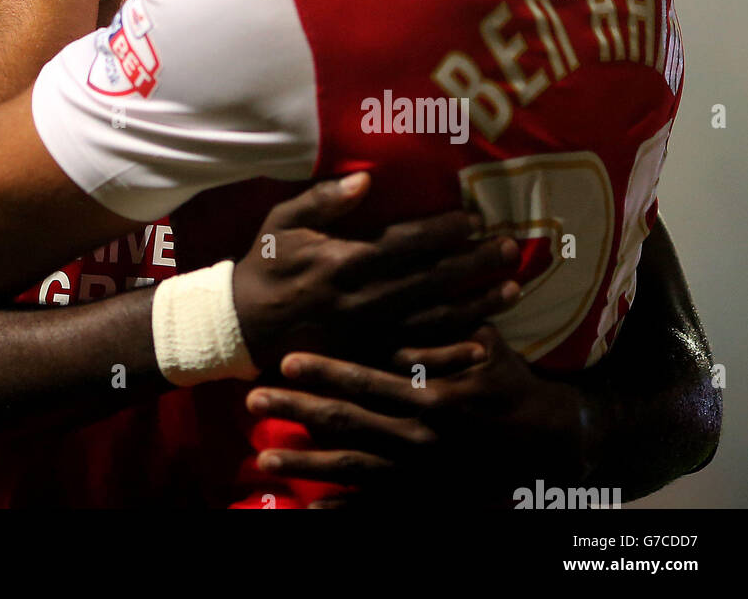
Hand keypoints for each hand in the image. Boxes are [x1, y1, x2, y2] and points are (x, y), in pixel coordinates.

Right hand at [231, 174, 520, 370]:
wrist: (245, 323)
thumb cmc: (267, 263)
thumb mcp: (284, 221)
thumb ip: (324, 200)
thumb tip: (366, 178)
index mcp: (343, 262)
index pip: (404, 244)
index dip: (442, 232)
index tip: (473, 218)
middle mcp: (362, 298)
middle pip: (431, 280)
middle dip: (474, 264)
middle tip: (512, 247)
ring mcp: (368, 331)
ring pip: (434, 319)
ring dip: (477, 304)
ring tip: (514, 289)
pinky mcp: (369, 354)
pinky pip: (419, 355)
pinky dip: (454, 349)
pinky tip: (484, 341)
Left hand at [246, 325, 590, 502]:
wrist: (548, 441)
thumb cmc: (507, 379)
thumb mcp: (482, 343)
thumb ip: (438, 325)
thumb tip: (401, 292)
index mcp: (432, 394)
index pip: (365, 379)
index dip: (324, 371)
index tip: (285, 361)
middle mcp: (422, 436)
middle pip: (347, 424)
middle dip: (297, 412)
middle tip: (253, 401)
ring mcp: (422, 472)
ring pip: (353, 469)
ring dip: (306, 464)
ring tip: (264, 456)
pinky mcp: (426, 496)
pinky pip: (376, 508)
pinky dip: (340, 510)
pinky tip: (307, 509)